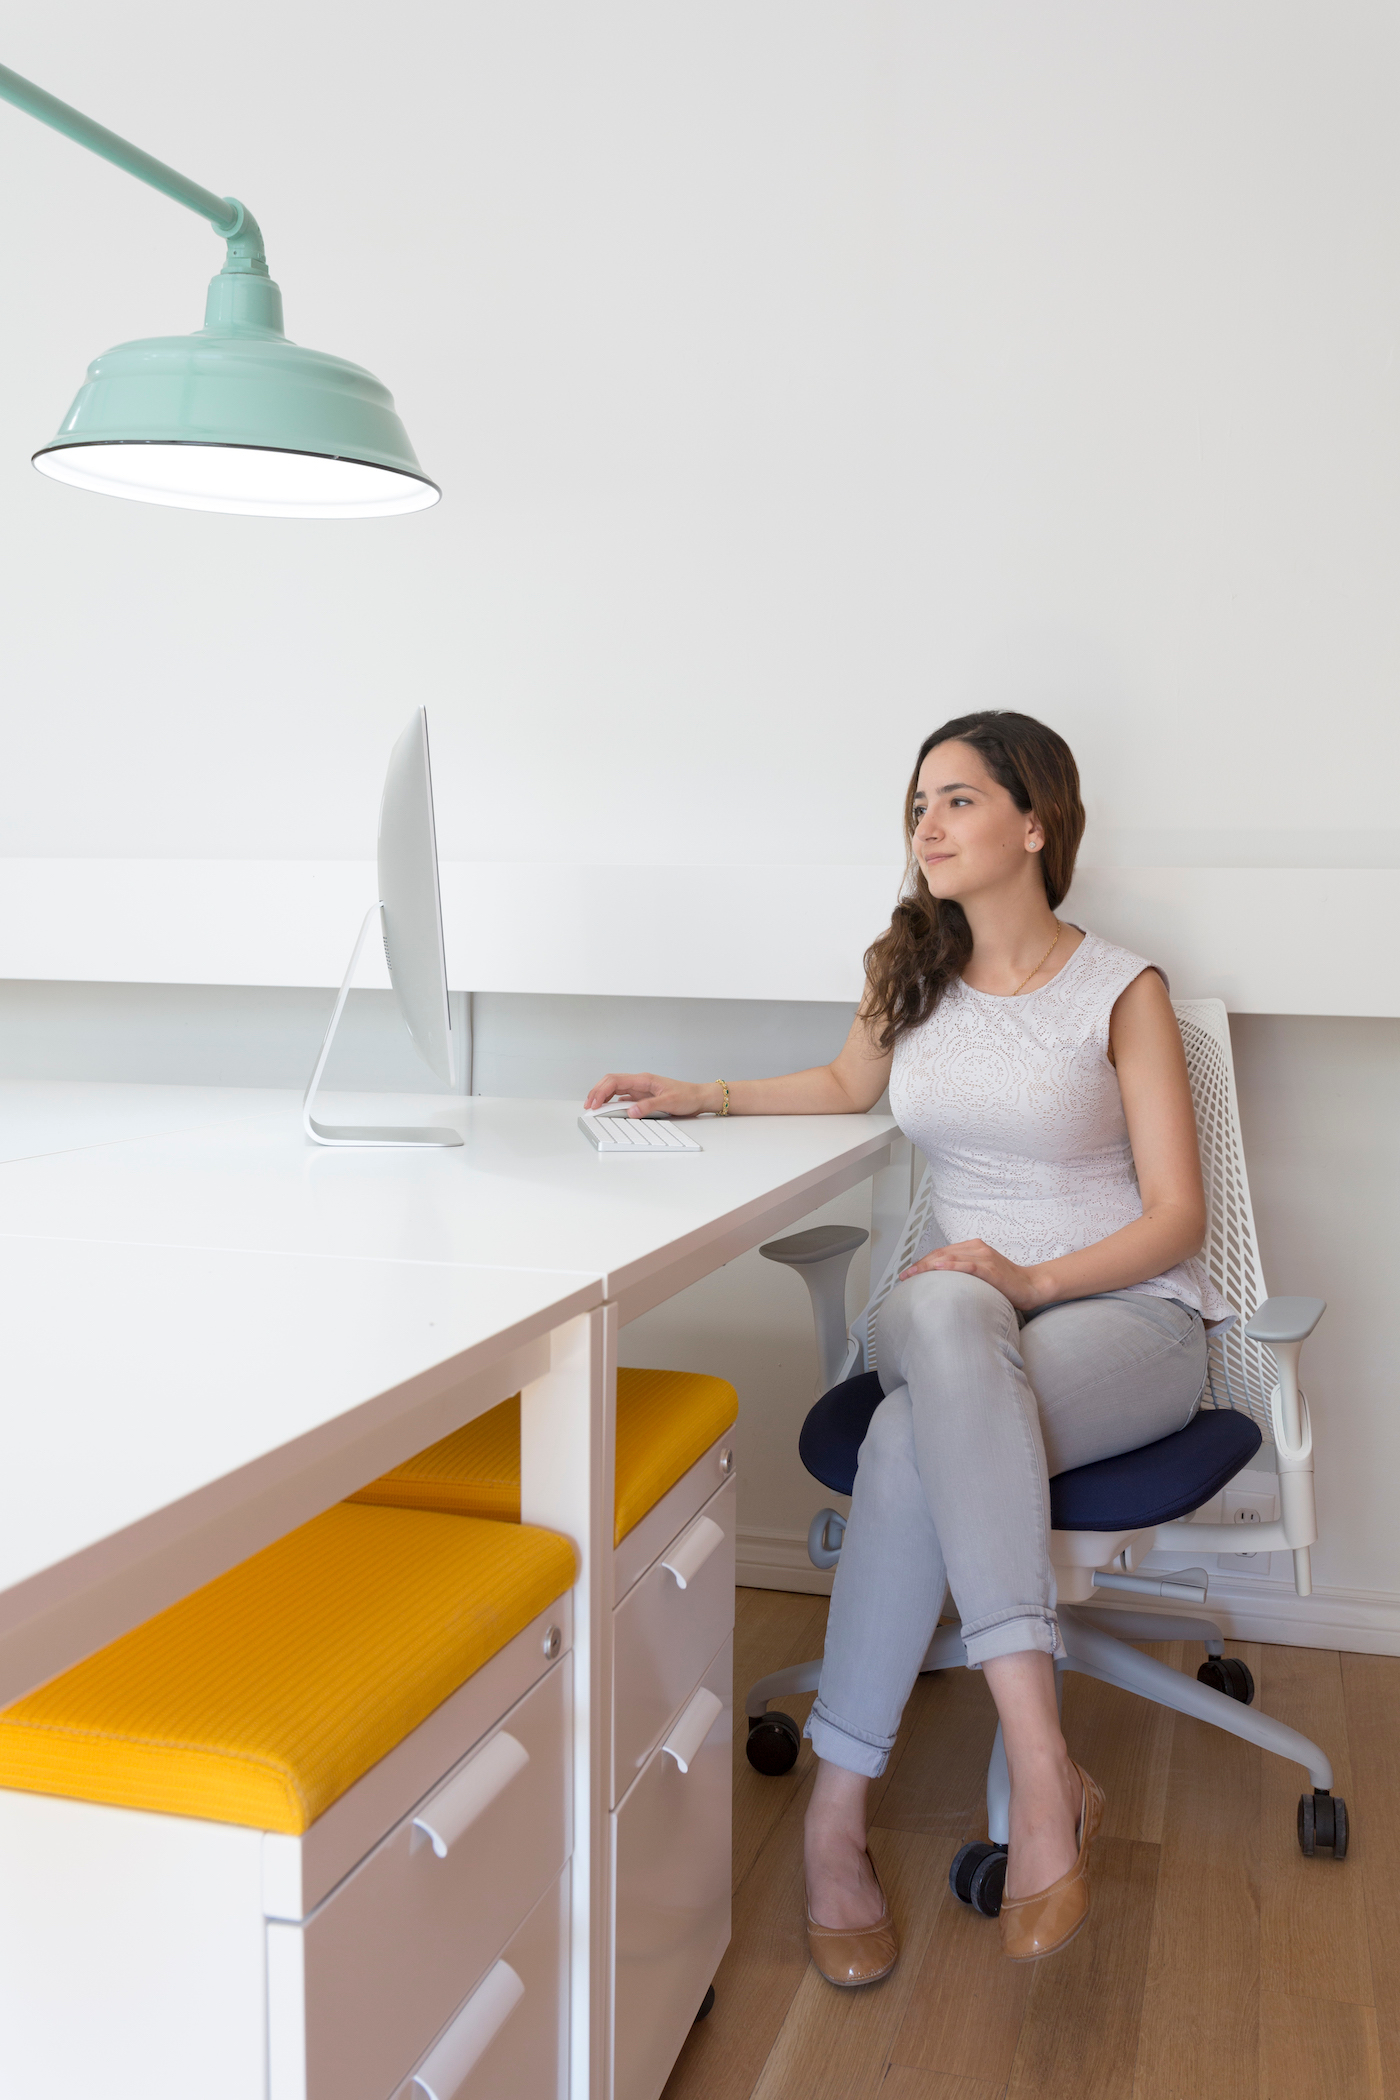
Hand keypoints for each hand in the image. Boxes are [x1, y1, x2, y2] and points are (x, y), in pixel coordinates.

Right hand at [583, 1072, 719, 1118]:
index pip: (615, 1081)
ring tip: (593, 1107)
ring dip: (602, 1096)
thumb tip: (631, 1111)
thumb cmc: (687, 1096)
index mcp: (644, 1079)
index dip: (601, 1091)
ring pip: (615, 1088)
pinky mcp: (642, 1096)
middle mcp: (640, 1082)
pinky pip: (622, 1097)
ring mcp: (640, 1089)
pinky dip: (612, 1101)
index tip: (594, 1104)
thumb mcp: (669, 1102)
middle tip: (588, 1106)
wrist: (699, 1097)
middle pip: (611, 1082)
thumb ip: (649, 1106)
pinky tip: (608, 1109)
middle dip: (596, 1092)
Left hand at [899, 1237, 1051, 1312]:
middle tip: (905, 1276)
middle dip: (921, 1264)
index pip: (941, 1253)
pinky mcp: (990, 1268)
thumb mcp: (980, 1274)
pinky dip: (952, 1266)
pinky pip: (968, 1265)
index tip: (908, 1273)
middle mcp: (977, 1248)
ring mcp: (984, 1257)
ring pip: (950, 1257)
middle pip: (942, 1253)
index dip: (923, 1262)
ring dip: (929, 1265)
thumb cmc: (1005, 1283)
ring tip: (914, 1273)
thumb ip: (963, 1273)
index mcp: (973, 1247)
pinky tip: (939, 1268)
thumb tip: (941, 1284)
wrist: (1030, 1285)